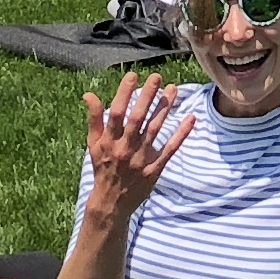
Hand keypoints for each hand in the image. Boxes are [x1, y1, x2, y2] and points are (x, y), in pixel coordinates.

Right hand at [82, 67, 198, 214]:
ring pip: (155, 129)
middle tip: (157, 77)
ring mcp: (140, 158)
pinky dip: (181, 134)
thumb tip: (89, 94)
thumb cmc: (102, 167)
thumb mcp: (93, 144)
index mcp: (109, 141)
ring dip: (164, 108)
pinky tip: (190, 118)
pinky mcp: (154, 168)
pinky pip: (170, 149)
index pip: (117, 112)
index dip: (124, 93)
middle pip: (137, 118)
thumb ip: (94, 119)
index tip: (133, 76)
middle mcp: (125, 148)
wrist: (111, 202)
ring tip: (173, 89)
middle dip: (147, 96)